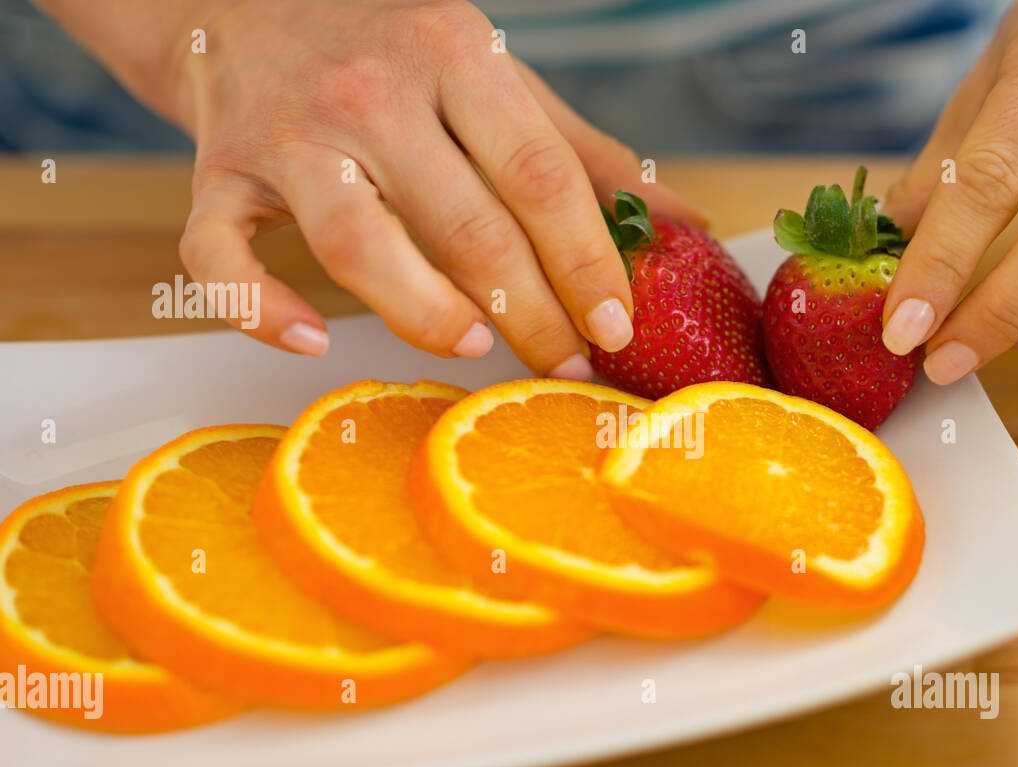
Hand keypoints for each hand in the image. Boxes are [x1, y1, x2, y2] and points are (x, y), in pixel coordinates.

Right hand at [40, 0, 702, 373]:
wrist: (244, 1)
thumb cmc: (394, 54)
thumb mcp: (497, 81)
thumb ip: (586, 156)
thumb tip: (688, 228)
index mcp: (454, 53)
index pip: (540, 177)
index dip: (587, 263)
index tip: (618, 329)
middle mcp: (370, 90)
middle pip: (467, 225)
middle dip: (531, 313)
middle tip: (566, 367)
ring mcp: (289, 134)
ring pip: (359, 245)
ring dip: (425, 313)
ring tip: (475, 348)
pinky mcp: (219, 173)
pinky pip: (221, 255)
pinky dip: (259, 309)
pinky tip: (310, 343)